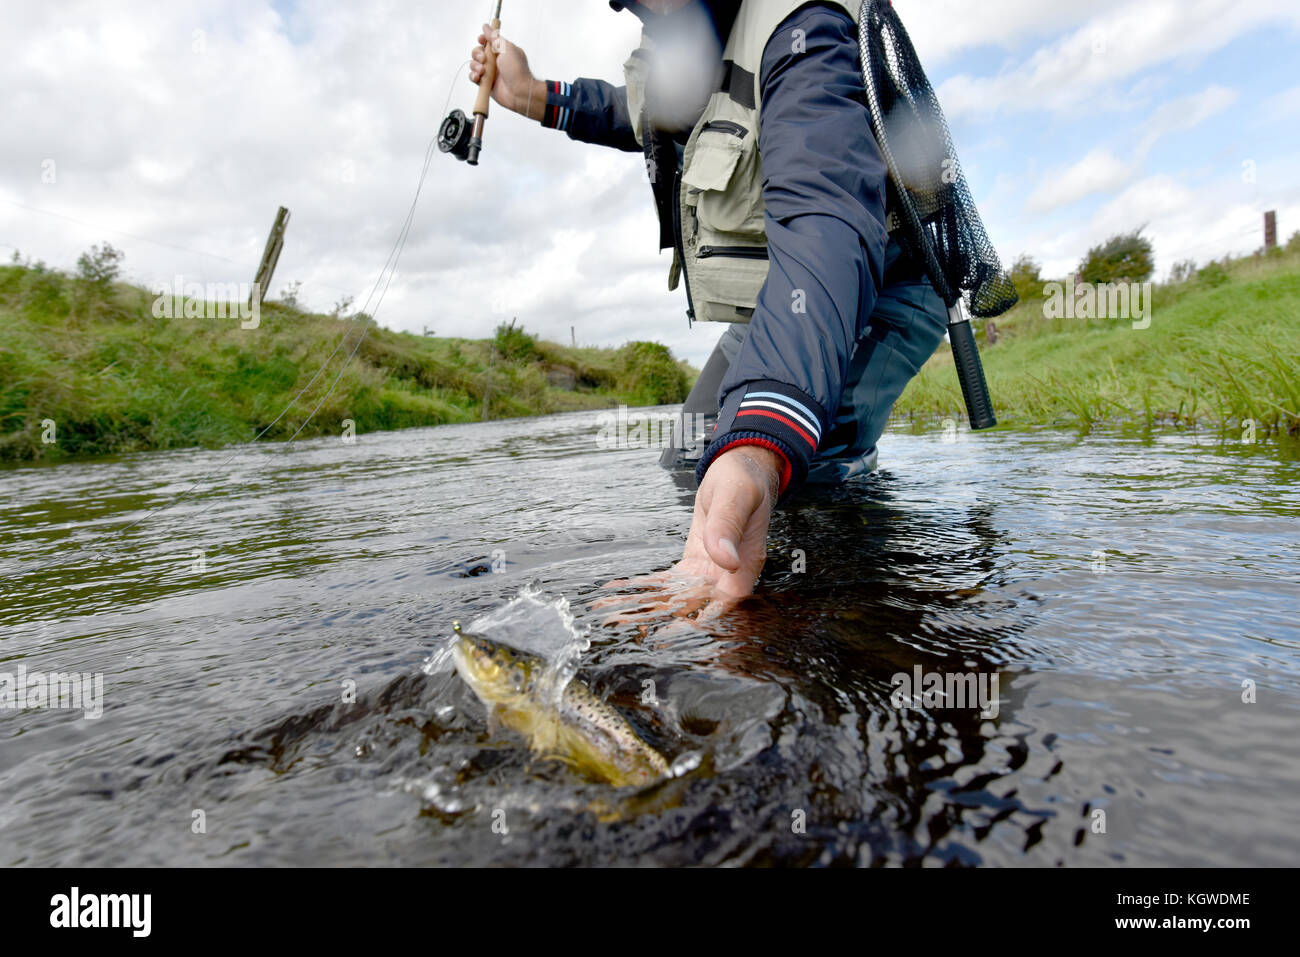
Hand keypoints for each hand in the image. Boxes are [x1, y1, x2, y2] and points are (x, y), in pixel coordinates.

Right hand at [469, 25, 543, 119]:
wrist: (519, 92)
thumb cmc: (517, 70)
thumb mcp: (506, 48)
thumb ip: (494, 37)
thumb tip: (486, 26)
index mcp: (501, 51)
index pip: (487, 41)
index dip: (482, 39)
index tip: (481, 40)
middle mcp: (495, 61)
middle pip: (477, 52)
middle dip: (477, 54)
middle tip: (484, 59)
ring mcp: (490, 72)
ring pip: (474, 64)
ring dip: (475, 66)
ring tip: (482, 71)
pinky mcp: (485, 83)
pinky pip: (473, 77)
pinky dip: (474, 76)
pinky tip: (478, 77)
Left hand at [596, 444, 781, 630]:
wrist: (742, 469)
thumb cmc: (744, 480)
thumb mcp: (736, 496)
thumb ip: (727, 527)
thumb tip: (725, 561)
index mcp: (745, 564)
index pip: (722, 604)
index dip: (697, 622)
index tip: (667, 633)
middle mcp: (726, 575)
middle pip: (691, 606)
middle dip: (657, 618)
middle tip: (621, 625)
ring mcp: (709, 571)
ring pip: (675, 597)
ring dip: (644, 606)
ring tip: (611, 615)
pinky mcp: (694, 563)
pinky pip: (668, 580)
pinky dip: (644, 586)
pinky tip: (619, 590)